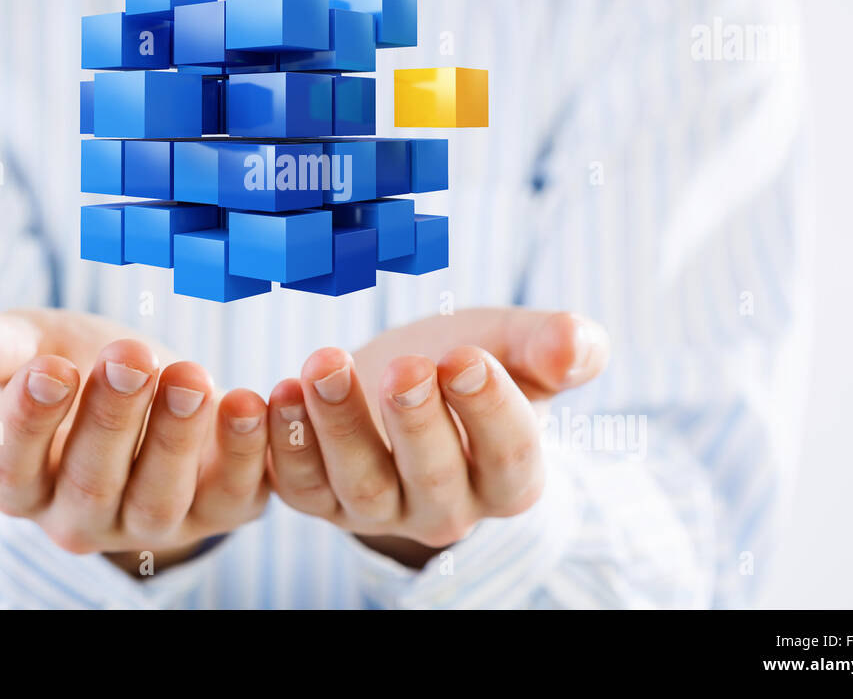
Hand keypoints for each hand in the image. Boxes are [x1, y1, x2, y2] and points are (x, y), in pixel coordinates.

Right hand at [0, 307, 269, 572]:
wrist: (159, 388)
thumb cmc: (83, 368)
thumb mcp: (37, 345)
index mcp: (23, 481)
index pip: (10, 468)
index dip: (27, 421)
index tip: (50, 367)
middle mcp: (83, 517)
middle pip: (89, 485)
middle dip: (110, 419)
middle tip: (129, 356)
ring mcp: (152, 520)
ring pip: (157, 499)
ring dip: (174, 438)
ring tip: (188, 377)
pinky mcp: (220, 509)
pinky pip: (233, 497)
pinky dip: (247, 453)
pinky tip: (249, 400)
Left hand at [266, 308, 608, 566]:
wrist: (402, 378)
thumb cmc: (468, 360)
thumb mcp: (514, 344)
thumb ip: (554, 345)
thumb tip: (577, 344)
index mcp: (509, 476)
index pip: (510, 456)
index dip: (490, 409)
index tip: (468, 357)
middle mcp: (446, 507)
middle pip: (434, 478)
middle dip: (417, 421)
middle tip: (405, 366)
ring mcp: (379, 509)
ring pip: (360, 483)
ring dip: (339, 425)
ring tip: (325, 364)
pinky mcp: (320, 498)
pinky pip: (298, 484)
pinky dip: (282, 443)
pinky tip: (275, 393)